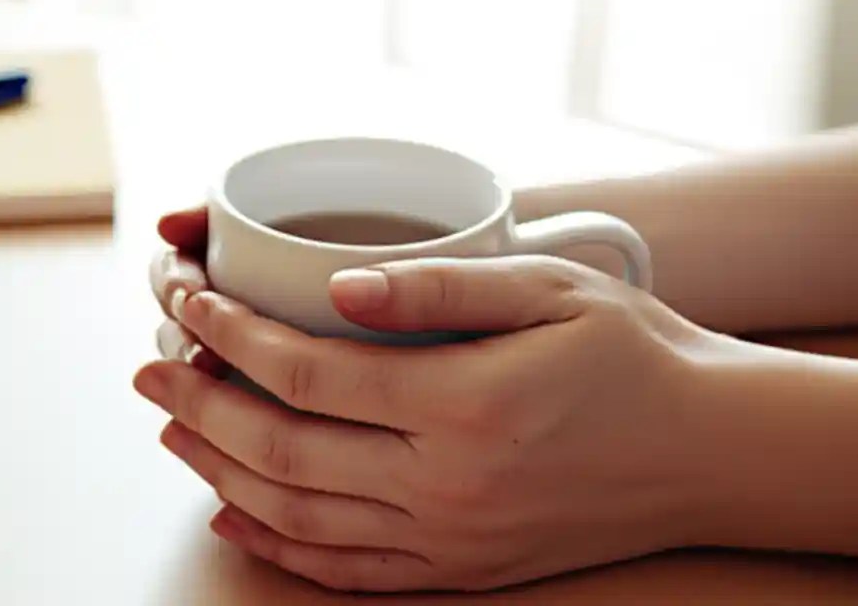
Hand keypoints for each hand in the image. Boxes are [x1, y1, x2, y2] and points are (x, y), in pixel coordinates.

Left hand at [140, 206, 714, 591]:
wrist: (709, 450)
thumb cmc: (633, 354)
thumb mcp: (549, 288)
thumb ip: (438, 287)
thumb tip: (334, 286)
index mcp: (465, 403)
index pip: (307, 373)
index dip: (231, 337)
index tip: (189, 304)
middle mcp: (448, 482)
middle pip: (283, 449)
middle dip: (200, 403)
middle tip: (149, 370)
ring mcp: (451, 538)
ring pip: (299, 515)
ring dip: (219, 471)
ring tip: (173, 429)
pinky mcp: (461, 571)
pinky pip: (346, 571)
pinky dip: (278, 546)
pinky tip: (235, 515)